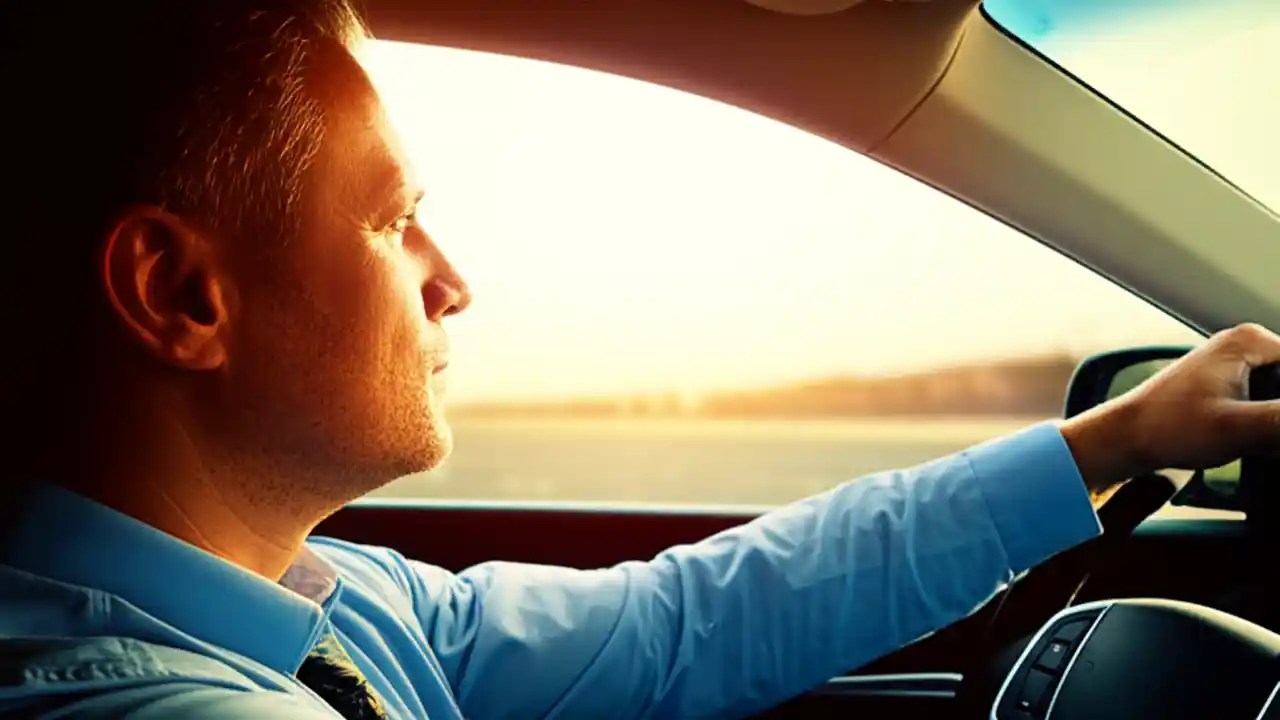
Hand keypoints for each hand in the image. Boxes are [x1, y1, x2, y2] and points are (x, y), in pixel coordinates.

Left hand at [1061, 323, 1279, 496]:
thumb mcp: (1242, 427)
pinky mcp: (1231, 390)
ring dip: (1276, 426)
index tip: (1274, 431)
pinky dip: (1273, 429)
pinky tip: (1264, 448)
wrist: (1123, 440)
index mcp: (1253, 341)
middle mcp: (1247, 347)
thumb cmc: (1166, 427)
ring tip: (1260, 443)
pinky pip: (1270, 406)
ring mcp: (1239, 368)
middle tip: (1266, 439)